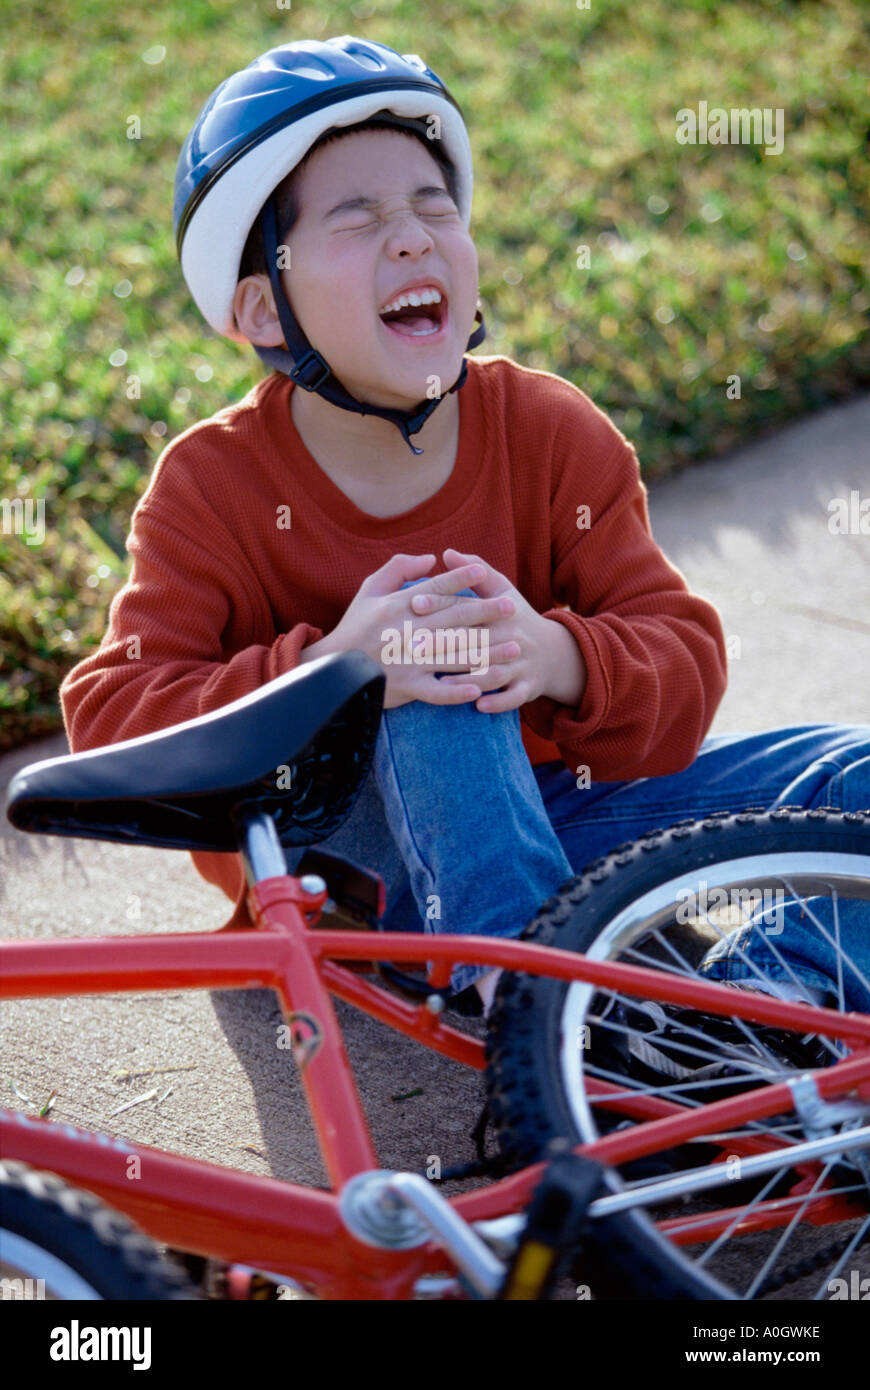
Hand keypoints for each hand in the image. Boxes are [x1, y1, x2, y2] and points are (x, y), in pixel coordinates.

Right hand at [323, 552, 511, 709]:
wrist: (330, 667)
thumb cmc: (355, 626)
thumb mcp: (369, 590)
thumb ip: (398, 569)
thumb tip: (430, 558)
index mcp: (398, 606)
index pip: (434, 589)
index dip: (459, 578)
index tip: (483, 571)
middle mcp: (406, 631)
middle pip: (453, 619)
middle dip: (486, 612)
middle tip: (512, 608)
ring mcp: (407, 661)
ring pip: (454, 655)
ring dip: (487, 652)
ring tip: (514, 648)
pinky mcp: (405, 687)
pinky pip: (435, 692)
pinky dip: (456, 691)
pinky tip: (479, 689)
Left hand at [406, 548, 574, 712]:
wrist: (555, 653)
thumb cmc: (516, 618)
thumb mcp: (502, 590)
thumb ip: (475, 571)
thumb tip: (447, 552)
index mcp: (502, 612)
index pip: (468, 606)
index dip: (441, 603)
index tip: (414, 603)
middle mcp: (512, 637)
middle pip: (477, 640)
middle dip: (446, 643)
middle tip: (415, 646)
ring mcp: (521, 664)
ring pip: (494, 671)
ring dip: (469, 677)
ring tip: (443, 680)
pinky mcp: (528, 687)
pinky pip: (514, 697)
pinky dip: (498, 702)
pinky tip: (478, 705)